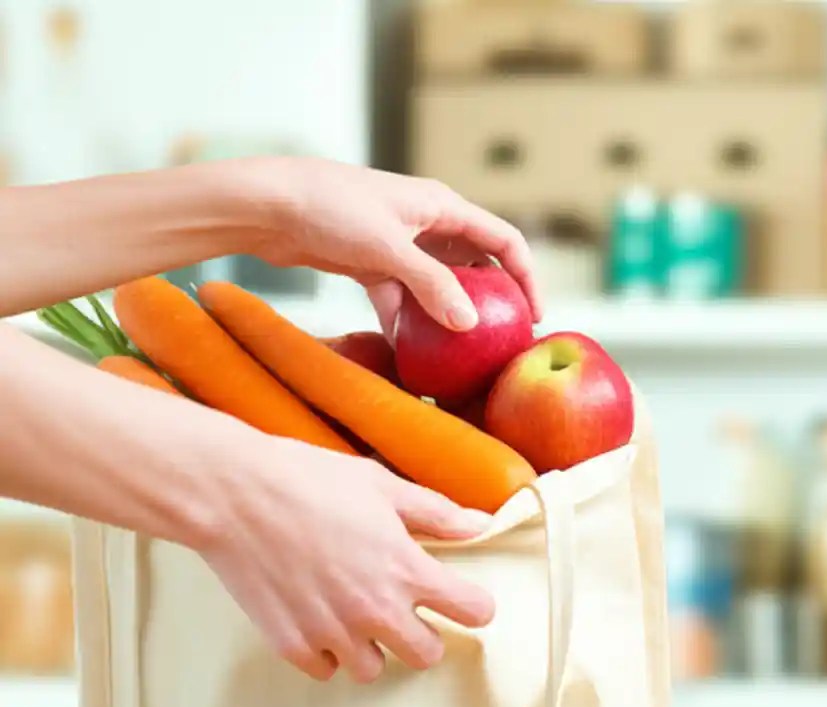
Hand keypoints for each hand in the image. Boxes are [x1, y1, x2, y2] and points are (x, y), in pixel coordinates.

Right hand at [199, 436, 494, 682]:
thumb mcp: (383, 486)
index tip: (462, 597)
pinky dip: (326, 650)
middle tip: (407, 609)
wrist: (234, 494)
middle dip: (423, 634)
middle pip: (427, 654)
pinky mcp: (292, 644)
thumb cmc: (306, 481)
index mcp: (406, 569)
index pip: (473, 611)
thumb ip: (437, 513)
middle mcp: (374, 609)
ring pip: (373, 669)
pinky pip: (325, 669)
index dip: (472, 603)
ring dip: (371, 645)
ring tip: (355, 611)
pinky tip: (320, 616)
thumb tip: (480, 523)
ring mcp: (332, 632)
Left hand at [240, 156, 541, 334]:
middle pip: (474, 265)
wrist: (265, 204)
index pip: (503, 240)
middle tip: (501, 341)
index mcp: (442, 207)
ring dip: (446, 317)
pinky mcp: (370, 264)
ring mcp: (399, 244)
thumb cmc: (329, 209)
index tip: (534, 316)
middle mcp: (427, 223)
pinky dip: (407, 322)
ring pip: (437, 285)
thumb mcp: (388, 248)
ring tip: (459, 355)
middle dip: (490, 302)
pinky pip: (402, 297)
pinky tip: (408, 351)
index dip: (526, 276)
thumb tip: (468, 324)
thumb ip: (431, 285)